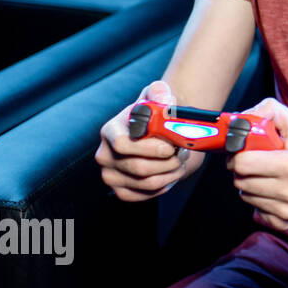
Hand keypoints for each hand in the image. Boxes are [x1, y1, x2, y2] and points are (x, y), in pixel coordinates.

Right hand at [96, 80, 193, 201]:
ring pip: (147, 182)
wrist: (155, 135)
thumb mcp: (157, 98)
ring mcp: (111, 176)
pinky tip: (172, 171)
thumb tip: (163, 97)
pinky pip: (148, 194)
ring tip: (181, 159)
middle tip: (183, 152)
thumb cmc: (155, 116)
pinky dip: (166, 184)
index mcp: (110, 131)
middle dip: (169, 162)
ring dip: (172, 172)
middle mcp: (104, 155)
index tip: (171, 145)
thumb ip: (160, 93)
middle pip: (138, 167)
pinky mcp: (122, 191)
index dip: (151, 148)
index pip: (122, 144)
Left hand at [226, 97, 287, 230]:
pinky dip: (261, 200)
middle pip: (240, 181)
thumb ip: (269, 111)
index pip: (243, 163)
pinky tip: (275, 192)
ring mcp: (286, 210)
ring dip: (251, 185)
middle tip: (255, 163)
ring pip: (245, 196)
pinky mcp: (284, 223)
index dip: (237, 156)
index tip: (242, 152)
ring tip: (268, 177)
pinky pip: (255, 211)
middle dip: (242, 170)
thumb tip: (241, 118)